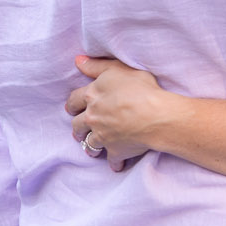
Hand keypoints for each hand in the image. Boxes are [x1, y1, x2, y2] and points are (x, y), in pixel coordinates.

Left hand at [65, 56, 170, 171]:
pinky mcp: (115, 151)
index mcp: (91, 96)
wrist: (154, 115)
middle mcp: (92, 117)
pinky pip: (112, 160)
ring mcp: (102, 136)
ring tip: (93, 150)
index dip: (72, 105)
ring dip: (90, 147)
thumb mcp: (117, 68)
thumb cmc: (139, 88)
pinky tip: (117, 165)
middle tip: (78, 131)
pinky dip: (115, 163)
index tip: (72, 109)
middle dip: (77, 128)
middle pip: (77, 125)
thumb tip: (77, 61)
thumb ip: (96, 65)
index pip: (74, 100)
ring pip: (90, 144)